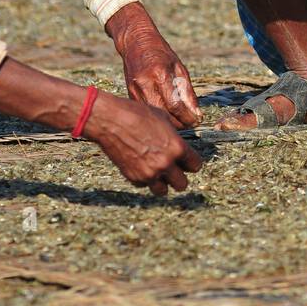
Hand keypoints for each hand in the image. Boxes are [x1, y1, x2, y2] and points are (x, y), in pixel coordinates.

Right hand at [83, 93, 202, 195]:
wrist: (110, 120)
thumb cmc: (137, 114)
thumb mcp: (162, 118)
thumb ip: (174, 135)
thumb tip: (178, 139)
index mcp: (177, 148)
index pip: (195, 165)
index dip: (192, 162)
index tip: (187, 161)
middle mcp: (166, 164)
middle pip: (182, 184)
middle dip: (179, 177)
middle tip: (174, 170)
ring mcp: (149, 173)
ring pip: (163, 191)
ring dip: (162, 183)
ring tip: (158, 173)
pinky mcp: (133, 178)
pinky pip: (144, 185)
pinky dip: (144, 179)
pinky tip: (141, 166)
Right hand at [108, 3, 200, 127]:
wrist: (135, 43)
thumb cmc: (161, 53)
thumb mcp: (179, 68)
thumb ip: (187, 91)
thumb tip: (197, 114)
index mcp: (160, 75)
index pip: (176, 106)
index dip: (188, 117)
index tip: (196, 121)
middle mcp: (146, 85)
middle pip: (165, 115)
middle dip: (180, 123)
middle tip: (190, 123)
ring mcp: (135, 91)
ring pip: (155, 116)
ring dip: (170, 122)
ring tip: (181, 120)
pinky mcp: (130, 95)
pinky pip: (147, 111)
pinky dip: (159, 116)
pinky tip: (167, 115)